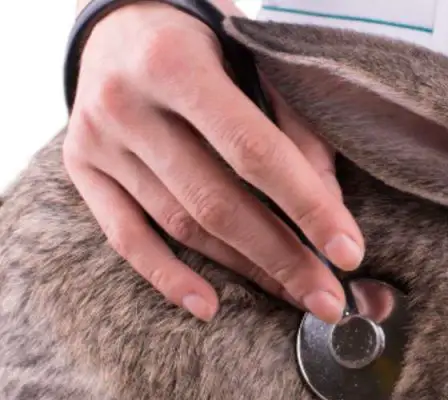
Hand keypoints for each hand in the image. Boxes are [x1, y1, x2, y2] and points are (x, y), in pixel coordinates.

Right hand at [64, 1, 362, 323]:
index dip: (306, 206)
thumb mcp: (253, 55)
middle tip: (328, 299)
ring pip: (180, 225)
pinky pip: (125, 237)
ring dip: (244, 269)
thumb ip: (293, 124)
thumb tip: (331, 205)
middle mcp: (127, 104)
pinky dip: (167, 276)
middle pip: (216, 201)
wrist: (117, 12)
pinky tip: (209, 305)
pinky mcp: (83, 169)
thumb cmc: (202, 34)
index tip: (347, 252)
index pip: (253, 151)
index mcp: (176, 64)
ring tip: (293, 296)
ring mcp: (98, 141)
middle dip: (282, 257)